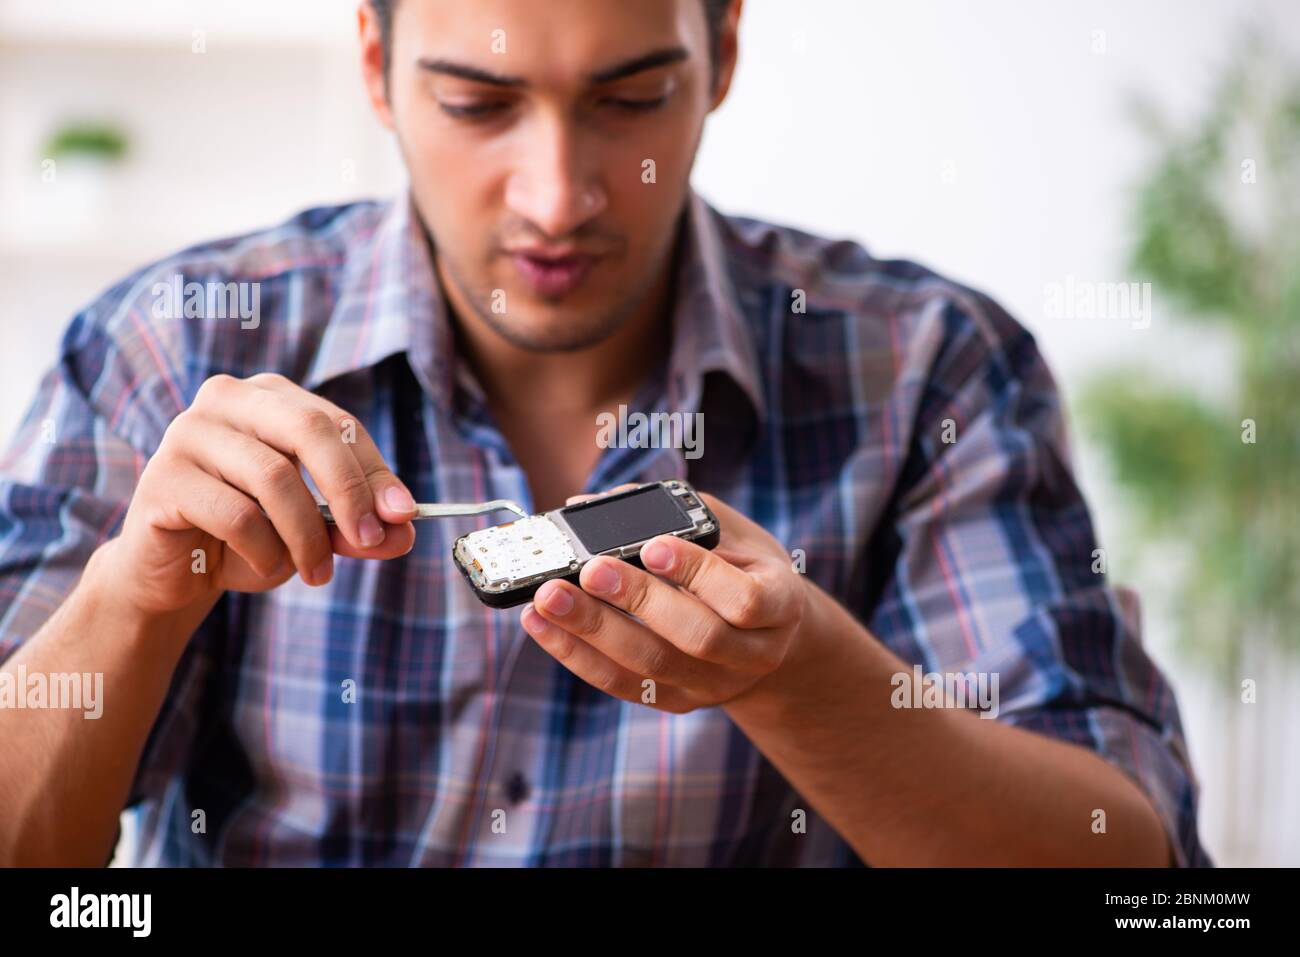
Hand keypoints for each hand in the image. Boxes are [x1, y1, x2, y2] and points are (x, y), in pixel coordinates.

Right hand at [97, 372, 417, 617]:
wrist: (172, 574)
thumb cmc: (248, 539)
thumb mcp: (315, 532)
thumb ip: (357, 527)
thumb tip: (404, 529)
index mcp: (271, 397)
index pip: (337, 424)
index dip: (375, 471)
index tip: (404, 515)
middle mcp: (228, 399)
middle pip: (308, 429)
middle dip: (348, 489)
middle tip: (368, 540)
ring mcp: (189, 432)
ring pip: (274, 477)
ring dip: (306, 535)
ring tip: (316, 571)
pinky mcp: (164, 477)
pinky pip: (235, 513)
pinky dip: (263, 550)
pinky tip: (266, 566)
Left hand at [520, 487, 807, 712]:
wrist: (763, 637)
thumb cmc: (742, 569)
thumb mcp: (729, 532)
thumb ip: (673, 513)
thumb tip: (592, 505)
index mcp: (780, 606)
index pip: (745, 599)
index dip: (699, 574)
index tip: (653, 546)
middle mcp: (753, 655)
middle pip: (696, 637)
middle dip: (638, 601)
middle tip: (590, 570)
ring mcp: (713, 686)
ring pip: (651, 665)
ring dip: (593, 630)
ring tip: (548, 596)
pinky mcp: (675, 701)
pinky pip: (622, 684)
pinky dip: (576, 654)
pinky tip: (541, 625)